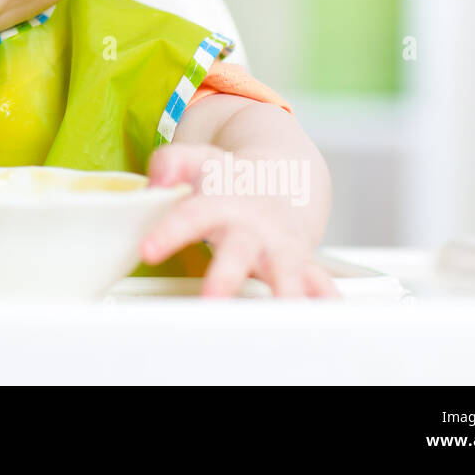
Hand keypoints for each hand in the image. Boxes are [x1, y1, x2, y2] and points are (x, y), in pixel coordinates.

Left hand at [140, 143, 339, 298]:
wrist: (284, 176)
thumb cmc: (231, 177)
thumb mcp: (197, 160)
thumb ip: (170, 164)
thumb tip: (155, 183)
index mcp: (221, 200)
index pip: (191, 214)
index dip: (170, 231)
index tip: (148, 250)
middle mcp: (252, 226)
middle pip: (239, 250)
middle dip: (227, 274)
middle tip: (212, 298)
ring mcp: (279, 245)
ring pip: (285, 270)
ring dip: (284, 291)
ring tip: (281, 310)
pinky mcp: (301, 264)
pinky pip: (319, 282)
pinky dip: (324, 298)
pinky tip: (327, 314)